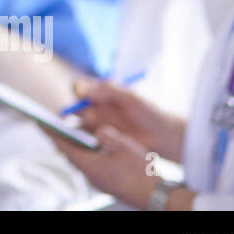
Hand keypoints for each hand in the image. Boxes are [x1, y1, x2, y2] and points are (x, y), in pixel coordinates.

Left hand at [40, 123, 162, 208]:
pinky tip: (96, 148)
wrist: (156, 197)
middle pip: (70, 154)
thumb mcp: (124, 146)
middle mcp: (90, 175)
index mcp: (89, 165)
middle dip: (62, 139)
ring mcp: (98, 181)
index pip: (63, 146)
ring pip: (81, 161)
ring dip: (76, 147)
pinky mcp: (106, 184)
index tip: (39, 122)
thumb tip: (98, 132)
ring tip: (73, 133)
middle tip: (55, 125)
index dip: (50, 133)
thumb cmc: (141, 173)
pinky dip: (88, 154)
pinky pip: (91, 166)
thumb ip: (107, 135)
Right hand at [69, 77, 183, 161]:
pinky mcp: (98, 142)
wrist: (162, 137)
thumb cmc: (148, 113)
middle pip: (73, 108)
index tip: (81, 95)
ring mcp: (95, 126)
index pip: (79, 88)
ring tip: (77, 133)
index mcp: (99, 94)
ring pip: (76, 125)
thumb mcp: (131, 97)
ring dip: (73, 129)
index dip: (77, 90)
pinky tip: (86, 146)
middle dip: (71, 112)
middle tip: (75, 117)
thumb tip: (84, 91)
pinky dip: (80, 143)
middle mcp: (94, 108)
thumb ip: (108, 90)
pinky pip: (84, 142)